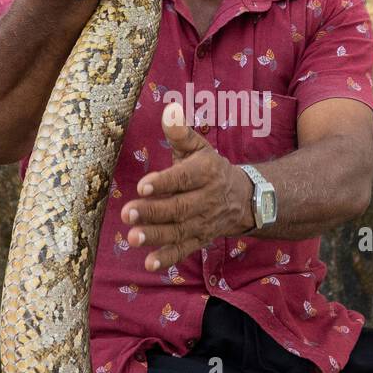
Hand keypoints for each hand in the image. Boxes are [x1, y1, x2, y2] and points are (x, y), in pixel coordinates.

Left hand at [120, 102, 253, 271]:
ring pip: (179, 230)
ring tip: (132, 237)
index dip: (164, 182)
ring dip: (155, 236)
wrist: (245, 199)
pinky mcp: (199, 239)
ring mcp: (203, 222)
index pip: (184, 178)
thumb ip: (181, 132)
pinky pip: (184, 249)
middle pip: (178, 207)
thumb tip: (169, 109)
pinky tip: (149, 263)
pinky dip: (168, 258)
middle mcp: (206, 199)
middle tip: (127, 213)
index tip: (142, 185)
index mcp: (206, 173)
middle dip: (153, 212)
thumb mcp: (199, 148)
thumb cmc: (210, 169)